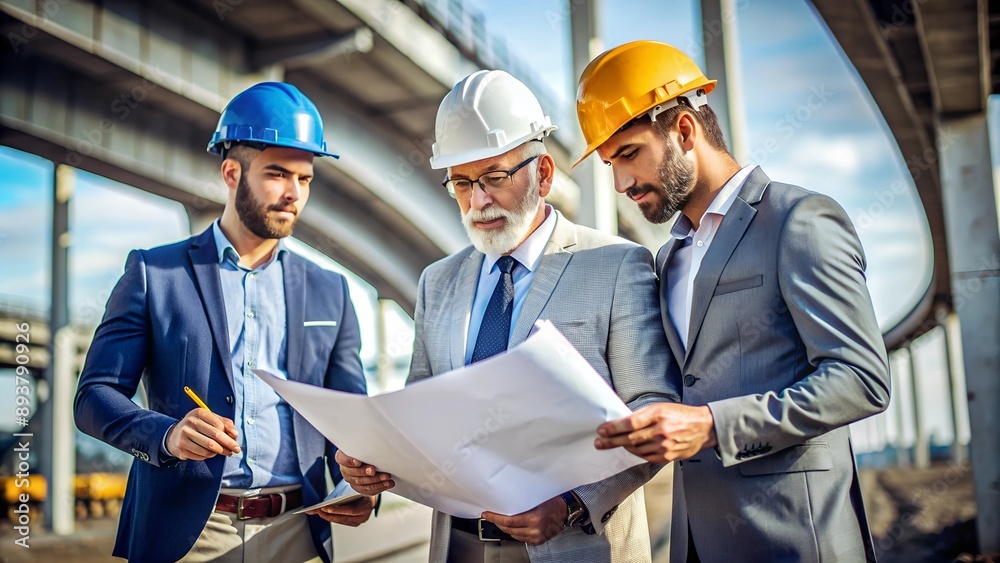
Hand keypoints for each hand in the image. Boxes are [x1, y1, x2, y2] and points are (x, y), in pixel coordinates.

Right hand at [165, 408, 239, 460]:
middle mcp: (190, 422)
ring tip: (225, 452)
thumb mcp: (211, 419)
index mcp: (199, 413)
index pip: (219, 425)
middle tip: (236, 450)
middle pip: (215, 436)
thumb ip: (226, 423)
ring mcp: (184, 434)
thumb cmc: (198, 426)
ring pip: (208, 447)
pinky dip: (209, 456)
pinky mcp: (181, 446)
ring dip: (220, 451)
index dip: (229, 434)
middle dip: (228, 444)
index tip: (235, 441)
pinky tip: (211, 453)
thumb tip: (235, 434)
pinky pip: (201, 455)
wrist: (175, 435)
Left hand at [306, 495, 377, 525]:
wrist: (374, 494)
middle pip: (343, 518)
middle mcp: (364, 516)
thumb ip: (345, 493)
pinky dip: (334, 518)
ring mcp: (360, 520)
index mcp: (366, 506)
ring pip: (342, 521)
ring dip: (329, 517)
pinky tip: (326, 514)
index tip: (324, 508)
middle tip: (318, 511)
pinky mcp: (356, 522)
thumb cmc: (364, 490)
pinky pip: (343, 521)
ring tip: (319, 512)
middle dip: (329, 515)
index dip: (336, 510)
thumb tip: (330, 496)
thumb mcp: (356, 489)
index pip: (349, 510)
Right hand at [335, 449, 394, 494]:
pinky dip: (378, 487)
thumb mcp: (363, 445)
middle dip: (365, 472)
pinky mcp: (358, 487)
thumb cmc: (366, 449)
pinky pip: (367, 490)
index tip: (358, 462)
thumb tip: (375, 443)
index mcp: (343, 456)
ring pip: (361, 483)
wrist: (369, 459)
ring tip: (387, 478)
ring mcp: (351, 479)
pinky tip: (387, 484)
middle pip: (353, 473)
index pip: (341, 459)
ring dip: (376, 481)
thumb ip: (366, 445)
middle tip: (374, 470)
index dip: (349, 461)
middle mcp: (345, 469)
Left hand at [481, 496, 566, 545]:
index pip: (508, 521)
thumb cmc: (552, 502)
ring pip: (514, 535)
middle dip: (497, 523)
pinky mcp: (538, 541)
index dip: (495, 518)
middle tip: (490, 517)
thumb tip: (505, 499)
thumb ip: (522, 501)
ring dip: (506, 528)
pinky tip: (513, 526)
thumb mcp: (536, 498)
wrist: (565, 511)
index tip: (487, 515)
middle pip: (509, 529)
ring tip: (501, 521)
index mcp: (534, 517)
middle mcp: (535, 529)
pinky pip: (521, 538)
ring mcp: (536, 537)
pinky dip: (515, 532)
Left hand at [595, 403, 716, 462]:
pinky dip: (636, 452)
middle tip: (599, 442)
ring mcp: (664, 446)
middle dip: (611, 441)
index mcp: (658, 415)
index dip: (613, 428)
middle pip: (630, 439)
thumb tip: (623, 422)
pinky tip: (630, 449)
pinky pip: (645, 457)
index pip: (630, 423)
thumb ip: (643, 415)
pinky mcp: (667, 457)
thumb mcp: (661, 407)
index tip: (602, 430)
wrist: (703, 428)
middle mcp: (661, 431)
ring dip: (623, 447)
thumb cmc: (681, 415)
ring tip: (613, 444)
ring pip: (636, 449)